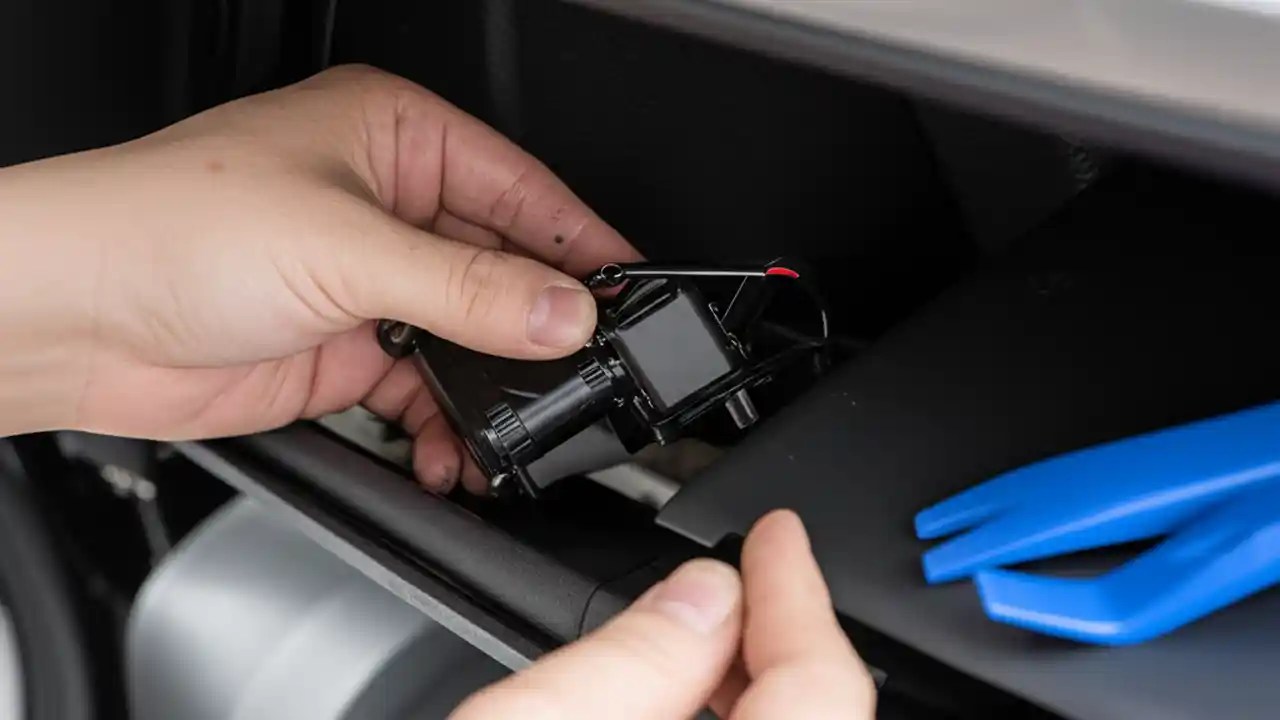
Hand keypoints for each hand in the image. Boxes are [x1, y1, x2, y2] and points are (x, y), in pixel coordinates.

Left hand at [0, 65, 637, 491]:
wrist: (72, 318)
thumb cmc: (168, 229)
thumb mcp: (346, 246)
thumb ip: (469, 287)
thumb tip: (563, 313)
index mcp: (394, 137)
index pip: (523, 187)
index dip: (581, 241)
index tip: (631, 290)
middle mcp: (388, 204)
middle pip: (504, 268)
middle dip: (540, 328)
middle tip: (585, 372)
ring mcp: (369, 281)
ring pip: (469, 337)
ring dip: (494, 387)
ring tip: (521, 425)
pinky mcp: (346, 349)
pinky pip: (426, 388)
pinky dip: (446, 424)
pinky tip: (454, 448)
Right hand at [452, 510, 876, 718]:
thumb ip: (625, 655)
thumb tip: (701, 592)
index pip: (822, 684)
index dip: (798, 589)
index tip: (778, 536)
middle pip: (816, 706)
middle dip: (775, 628)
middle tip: (738, 570)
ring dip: (746, 676)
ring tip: (698, 631)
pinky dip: (724, 714)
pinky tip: (679, 699)